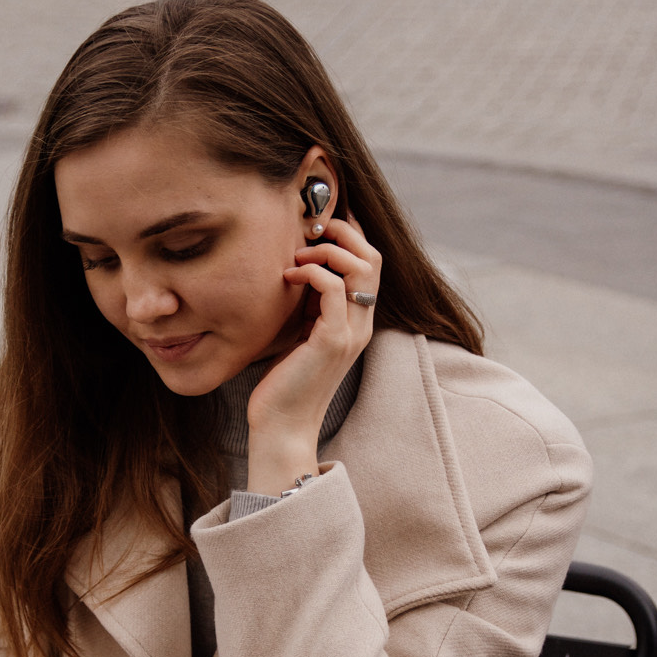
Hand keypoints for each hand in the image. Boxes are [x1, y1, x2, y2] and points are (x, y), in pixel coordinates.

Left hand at [245, 216, 378, 496]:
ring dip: (326, 252)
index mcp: (358, 323)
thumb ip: (309, 306)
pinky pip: (333, 289)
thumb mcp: (301, 335)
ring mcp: (350, 333)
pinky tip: (289, 278)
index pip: (371, 266)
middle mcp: (362, 325)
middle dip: (343, 234)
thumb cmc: (284, 384)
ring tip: (296, 259)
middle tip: (310, 232)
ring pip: (360, 268)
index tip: (319, 229)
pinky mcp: (331, 341)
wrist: (282, 428)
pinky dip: (312, 273)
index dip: (351, 238)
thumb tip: (299, 269)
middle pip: (373, 259)